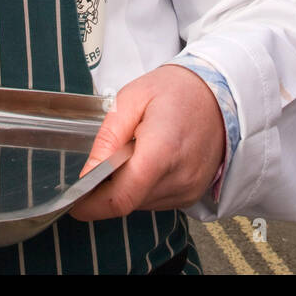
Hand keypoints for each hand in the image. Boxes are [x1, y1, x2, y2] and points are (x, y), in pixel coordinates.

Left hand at [69, 64, 224, 221]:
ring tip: (139, 151)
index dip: (92, 205)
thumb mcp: (131, 99)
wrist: (221, 94)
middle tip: (111, 156)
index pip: (120, 197)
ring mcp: (189, 189)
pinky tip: (153, 160)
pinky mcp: (193, 194)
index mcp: (162, 151)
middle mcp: (179, 177)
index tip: (74, 201)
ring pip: (140, 203)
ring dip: (129, 185)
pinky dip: (145, 185)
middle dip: (109, 187)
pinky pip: (157, 200)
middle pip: (128, 201)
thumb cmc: (177, 90)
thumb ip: (107, 139)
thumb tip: (87, 173)